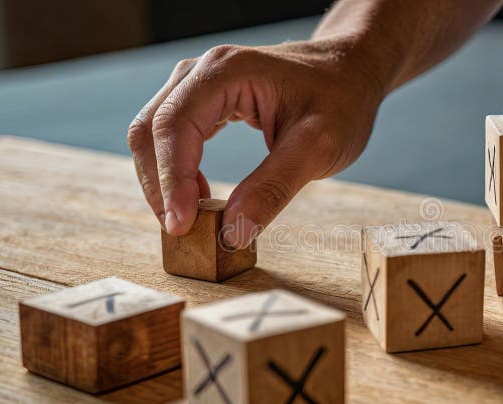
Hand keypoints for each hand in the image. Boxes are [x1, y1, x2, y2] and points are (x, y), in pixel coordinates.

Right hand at [127, 39, 383, 247]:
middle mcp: (203, 71)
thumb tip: (232, 233)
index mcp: (227, 72)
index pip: (176, 126)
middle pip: (152, 130)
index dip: (171, 180)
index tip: (181, 225)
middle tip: (180, 232)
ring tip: (189, 220)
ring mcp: (200, 83)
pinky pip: (172, 136)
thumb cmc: (341, 101)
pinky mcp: (204, 99)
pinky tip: (198, 198)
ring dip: (162, 180)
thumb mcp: (319, 147)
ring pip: (154, 134)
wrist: (350, 72)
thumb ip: (274, 188)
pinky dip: (175, 171)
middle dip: (159, 186)